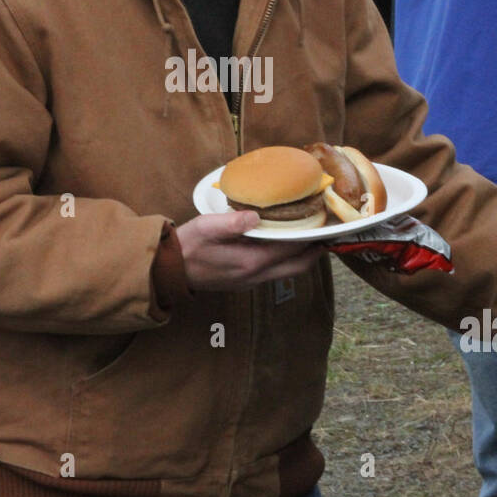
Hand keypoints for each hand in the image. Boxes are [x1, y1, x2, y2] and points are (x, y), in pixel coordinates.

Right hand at [175, 210, 324, 291]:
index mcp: (251, 261)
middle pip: (297, 267)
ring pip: (287, 271)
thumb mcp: (207, 227)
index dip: (310, 238)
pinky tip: (282, 245)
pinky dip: (286, 260)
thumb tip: (256, 215)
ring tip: (308, 237)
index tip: (324, 225)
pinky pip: (274, 272)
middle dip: (314, 252)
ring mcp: (251, 281)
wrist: (170, 271)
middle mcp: (255, 275)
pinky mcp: (244, 281)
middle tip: (325, 234)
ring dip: (301, 257)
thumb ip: (232, 222)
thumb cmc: (188, 245)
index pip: (291, 250)